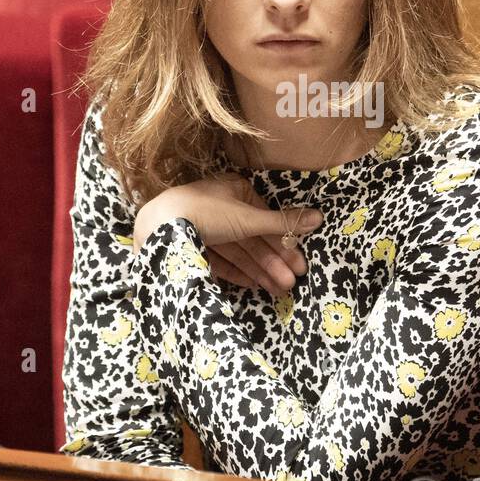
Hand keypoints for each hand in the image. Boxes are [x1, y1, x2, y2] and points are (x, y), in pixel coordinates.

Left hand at [133, 173, 321, 297]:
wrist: (159, 227)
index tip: (298, 264)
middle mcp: (221, 206)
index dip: (283, 243)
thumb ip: (284, 222)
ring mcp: (204, 226)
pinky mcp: (191, 245)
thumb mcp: (250, 218)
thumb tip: (320, 217)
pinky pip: (219, 260)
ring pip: (238, 251)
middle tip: (292, 283)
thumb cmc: (207, 213)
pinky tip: (254, 287)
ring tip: (278, 290)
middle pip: (252, 239)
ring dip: (259, 271)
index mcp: (235, 189)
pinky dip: (237, 272)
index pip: (264, 219)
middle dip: (273, 262)